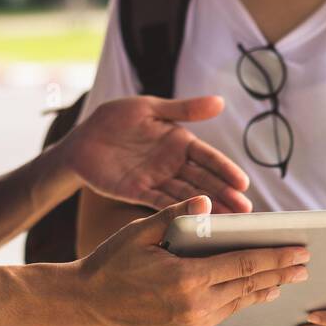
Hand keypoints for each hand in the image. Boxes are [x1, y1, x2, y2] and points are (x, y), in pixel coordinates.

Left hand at [62, 96, 252, 213]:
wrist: (80, 140)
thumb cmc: (114, 119)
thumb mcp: (148, 108)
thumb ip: (183, 109)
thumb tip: (220, 102)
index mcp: (179, 142)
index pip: (209, 158)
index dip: (226, 170)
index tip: (243, 184)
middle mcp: (173, 164)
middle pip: (204, 181)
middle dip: (225, 195)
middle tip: (245, 210)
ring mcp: (158, 180)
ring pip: (187, 196)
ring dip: (208, 209)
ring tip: (228, 222)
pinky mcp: (140, 194)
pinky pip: (162, 204)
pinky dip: (178, 213)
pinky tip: (196, 223)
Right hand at [77, 197, 308, 325]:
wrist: (84, 306)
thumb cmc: (109, 263)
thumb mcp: (140, 233)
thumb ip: (177, 216)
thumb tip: (208, 200)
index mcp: (187, 280)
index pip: (244, 265)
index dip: (276, 258)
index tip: (300, 252)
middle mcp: (194, 309)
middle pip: (249, 287)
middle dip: (280, 275)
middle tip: (304, 266)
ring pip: (237, 305)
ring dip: (262, 290)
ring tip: (283, 280)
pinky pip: (220, 317)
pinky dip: (237, 302)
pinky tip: (250, 293)